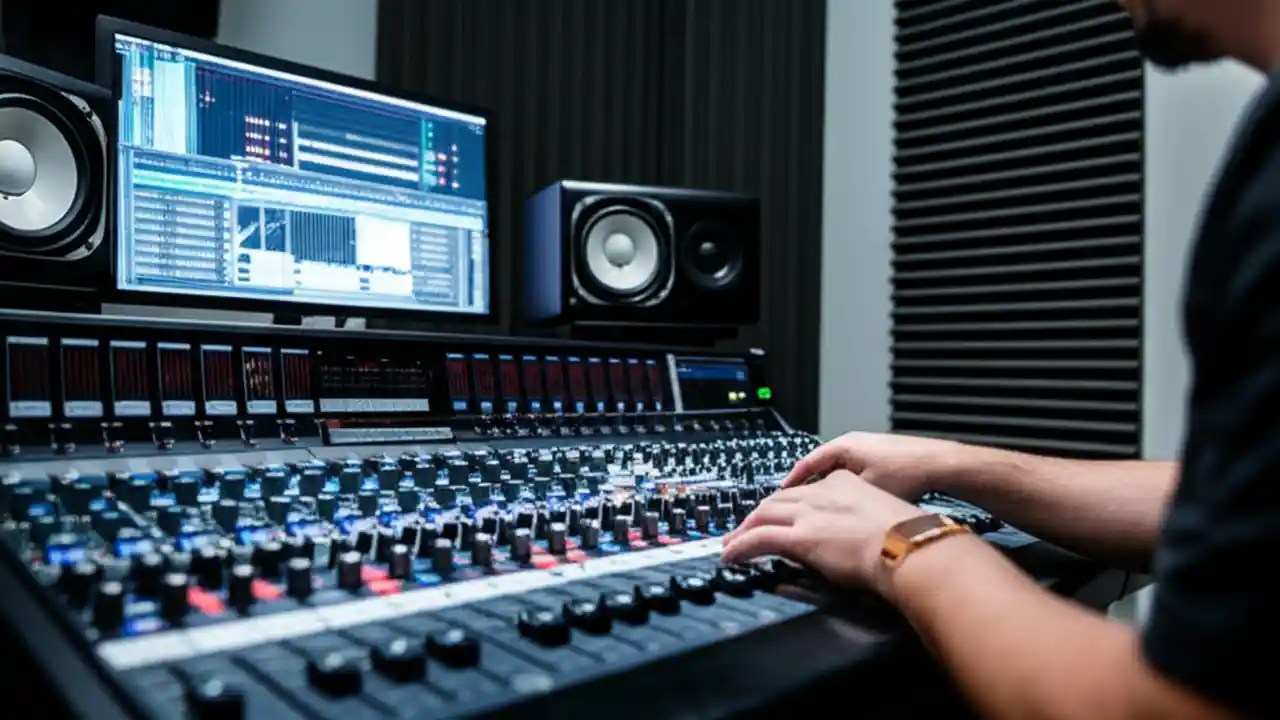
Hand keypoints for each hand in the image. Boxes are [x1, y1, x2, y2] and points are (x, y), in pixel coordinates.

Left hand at [721, 470, 926, 593]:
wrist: (910, 546)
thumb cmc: (908, 539)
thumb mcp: (880, 517)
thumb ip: (859, 520)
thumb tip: (853, 537)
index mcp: (844, 483)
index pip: (804, 491)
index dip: (786, 504)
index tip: (780, 514)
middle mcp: (822, 493)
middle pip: (777, 499)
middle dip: (757, 514)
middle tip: (744, 528)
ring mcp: (809, 513)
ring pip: (763, 515)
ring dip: (743, 530)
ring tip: (732, 543)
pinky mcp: (800, 536)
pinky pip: (758, 539)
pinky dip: (740, 547)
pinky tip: (731, 556)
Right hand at [782, 432, 965, 499]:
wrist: (940, 464)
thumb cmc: (903, 475)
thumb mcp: (865, 490)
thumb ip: (838, 499)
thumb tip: (819, 513)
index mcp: (841, 447)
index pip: (806, 464)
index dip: (792, 482)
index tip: (779, 497)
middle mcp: (851, 443)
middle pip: (820, 466)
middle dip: (808, 486)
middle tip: (796, 505)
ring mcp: (867, 448)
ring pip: (837, 470)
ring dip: (827, 487)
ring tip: (820, 507)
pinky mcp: (881, 456)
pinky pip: (853, 471)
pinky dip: (845, 485)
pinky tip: (848, 502)